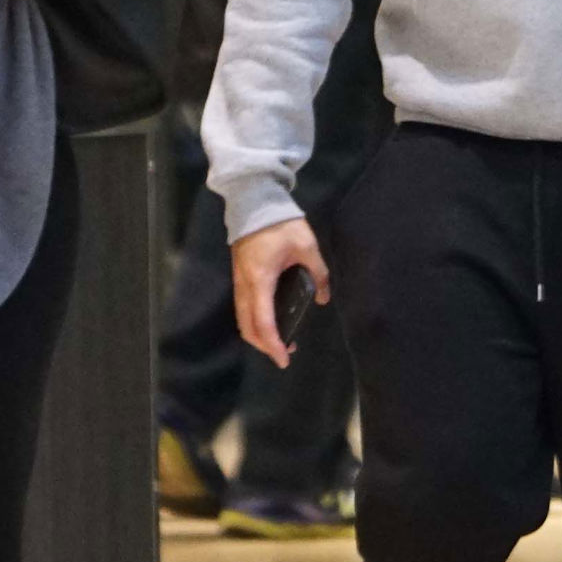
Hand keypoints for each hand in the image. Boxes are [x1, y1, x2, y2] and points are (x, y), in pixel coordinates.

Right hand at [233, 217, 328, 368]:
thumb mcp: (307, 246)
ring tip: (280, 340)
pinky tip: (270, 320)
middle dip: (264, 345)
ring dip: (258, 334)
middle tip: (285, 354)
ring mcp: (239, 280)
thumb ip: (318, 273)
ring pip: (242, 319)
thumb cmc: (280, 223)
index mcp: (261, 279)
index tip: (283, 359)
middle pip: (248, 327)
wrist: (254, 201)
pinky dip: (254, 321)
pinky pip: (243, 307)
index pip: (264, 322)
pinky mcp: (239, 276)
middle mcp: (245, 284)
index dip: (273, 344)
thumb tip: (323, 298)